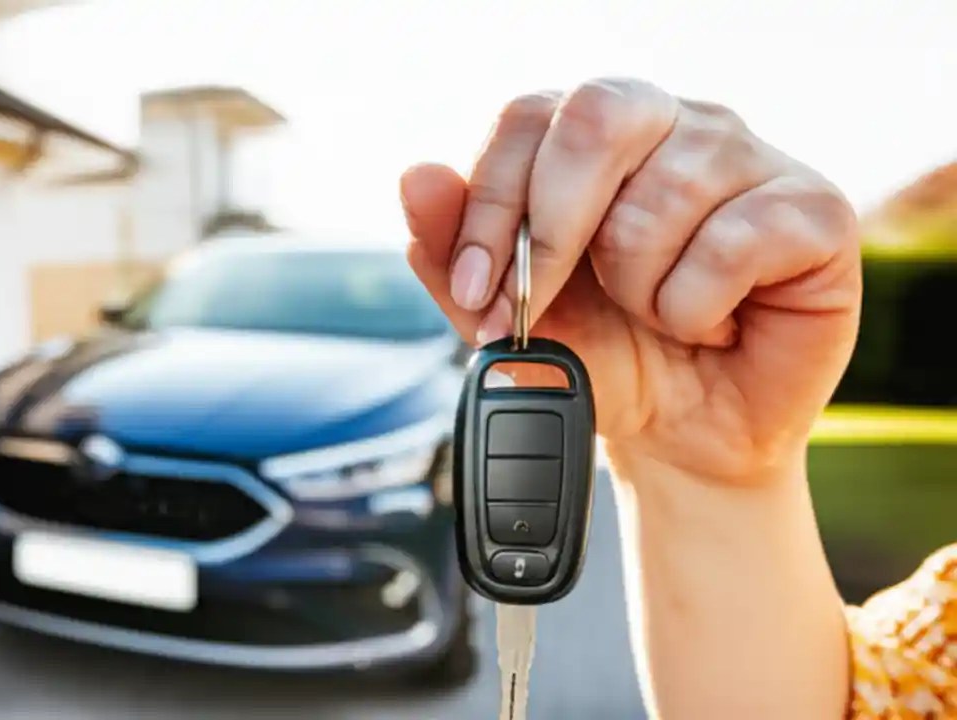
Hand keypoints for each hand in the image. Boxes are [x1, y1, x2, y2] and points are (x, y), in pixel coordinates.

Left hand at [401, 78, 861, 485]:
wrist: (681, 435)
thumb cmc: (604, 356)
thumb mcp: (510, 316)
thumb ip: (456, 252)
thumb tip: (414, 177)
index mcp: (594, 134)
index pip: (528, 117)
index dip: (492, 204)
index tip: (480, 294)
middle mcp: (672, 123)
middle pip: (598, 117)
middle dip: (554, 232)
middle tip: (546, 309)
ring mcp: (749, 156)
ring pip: (659, 198)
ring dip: (637, 289)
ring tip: (658, 313)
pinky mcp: (813, 209)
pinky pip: (734, 243)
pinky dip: (700, 309)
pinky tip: (716, 321)